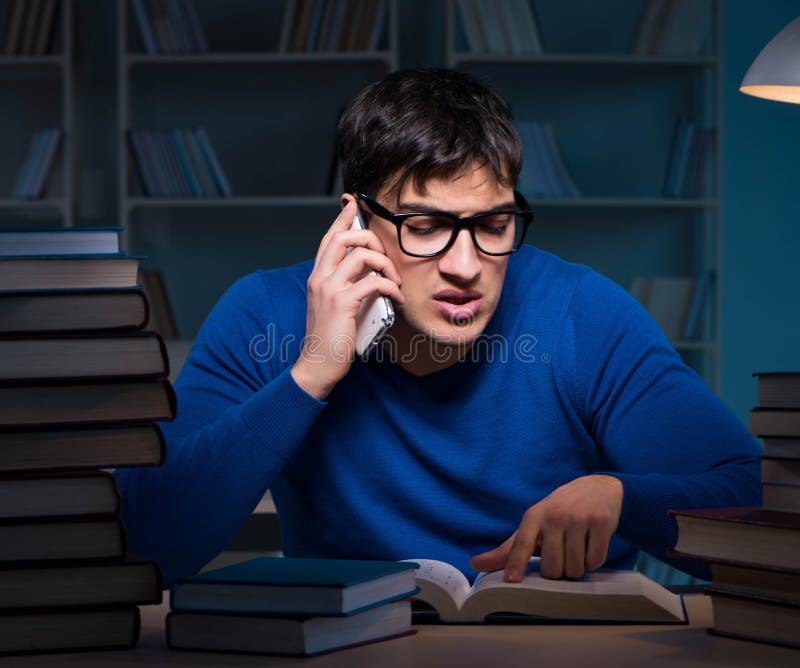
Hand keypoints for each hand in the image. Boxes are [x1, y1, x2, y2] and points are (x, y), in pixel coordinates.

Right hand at [291, 199, 403, 400]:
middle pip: (345, 237)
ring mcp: (329, 289)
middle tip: (387, 259)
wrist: (317, 365)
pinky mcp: (342, 303)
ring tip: (395, 282)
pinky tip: (397, 297)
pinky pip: (373, 282)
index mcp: (317, 276)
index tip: (353, 204)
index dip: (343, 219)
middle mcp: (320, 277)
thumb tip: (371, 276)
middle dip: (372, 239)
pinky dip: (391, 287)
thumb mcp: (334, 306)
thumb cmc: (330, 338)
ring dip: (386, 265)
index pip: (329, 238)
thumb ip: (346, 287)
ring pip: (361, 255)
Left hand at [470, 475, 622, 580]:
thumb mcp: (534, 524)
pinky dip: (593, 561)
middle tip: (561, 555)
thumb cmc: (559, 511)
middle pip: (552, 568)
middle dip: (557, 571)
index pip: (522, 543)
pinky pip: (595, 561)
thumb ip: (508, 548)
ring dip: (577, 567)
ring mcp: (579, 518)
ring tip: (576, 549)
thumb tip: (475, 563)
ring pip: (575, 568)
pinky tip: (591, 545)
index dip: (516, 563)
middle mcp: (555, 515)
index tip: (511, 580)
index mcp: (534, 516)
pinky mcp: (601, 522)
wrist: (596, 488)